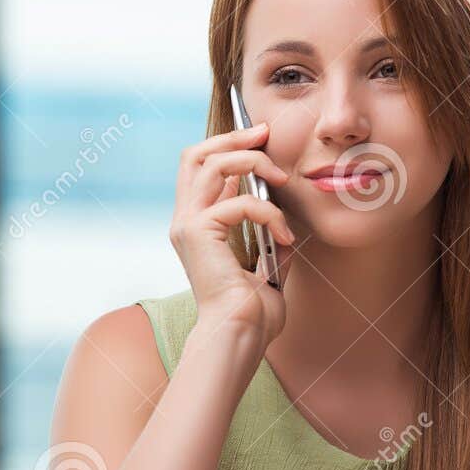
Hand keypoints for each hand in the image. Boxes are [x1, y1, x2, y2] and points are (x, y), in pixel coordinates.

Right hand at [168, 119, 295, 345]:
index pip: (201, 168)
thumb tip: (283, 218)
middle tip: (264, 133)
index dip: (229, 146)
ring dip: (251, 162)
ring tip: (280, 177)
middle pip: (196, 154)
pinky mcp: (199, 233)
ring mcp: (188, 225)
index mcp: (196, 226)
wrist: (241, 335)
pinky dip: (269, 213)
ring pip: (211, 164)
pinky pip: (239, 203)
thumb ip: (267, 236)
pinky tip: (284, 235)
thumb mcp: (265, 263)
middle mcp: (184, 221)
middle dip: (233, 138)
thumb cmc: (253, 311)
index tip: (262, 139)